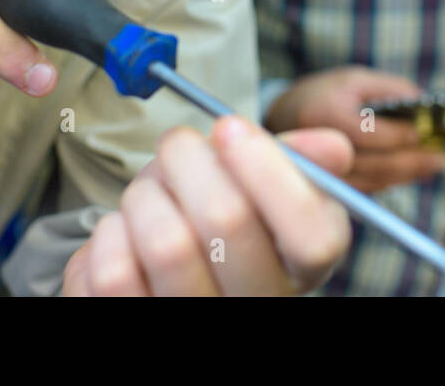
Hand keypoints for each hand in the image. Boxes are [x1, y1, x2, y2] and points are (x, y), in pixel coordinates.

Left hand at [62, 117, 352, 294]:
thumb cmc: (227, 216)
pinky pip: (114, 272)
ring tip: (152, 192)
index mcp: (304, 264)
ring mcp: (197, 317)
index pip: (313, 237)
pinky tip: (129, 231)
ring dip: (145, 194)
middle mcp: (259, 301)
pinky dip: (112, 232)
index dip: (268, 171)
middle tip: (180, 145)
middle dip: (188, 159)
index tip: (231, 127)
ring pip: (165, 241)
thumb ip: (296, 160)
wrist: (174, 262)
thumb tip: (332, 148)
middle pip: (228, 220)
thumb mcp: (271, 184)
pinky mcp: (139, 318)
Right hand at [264, 66, 444, 192]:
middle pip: (376, 162)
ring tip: (435, 164)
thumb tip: (425, 104)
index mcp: (325, 114)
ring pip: (373, 181)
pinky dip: (391, 180)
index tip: (427, 131)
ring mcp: (321, 173)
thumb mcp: (354, 78)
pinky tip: (411, 171)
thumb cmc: (324, 94)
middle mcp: (319, 148)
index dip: (403, 134)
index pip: (371, 132)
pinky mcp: (328, 189)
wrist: (282, 119)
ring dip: (407, 174)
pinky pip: (366, 188)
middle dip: (413, 160)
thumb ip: (390, 89)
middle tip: (442, 156)